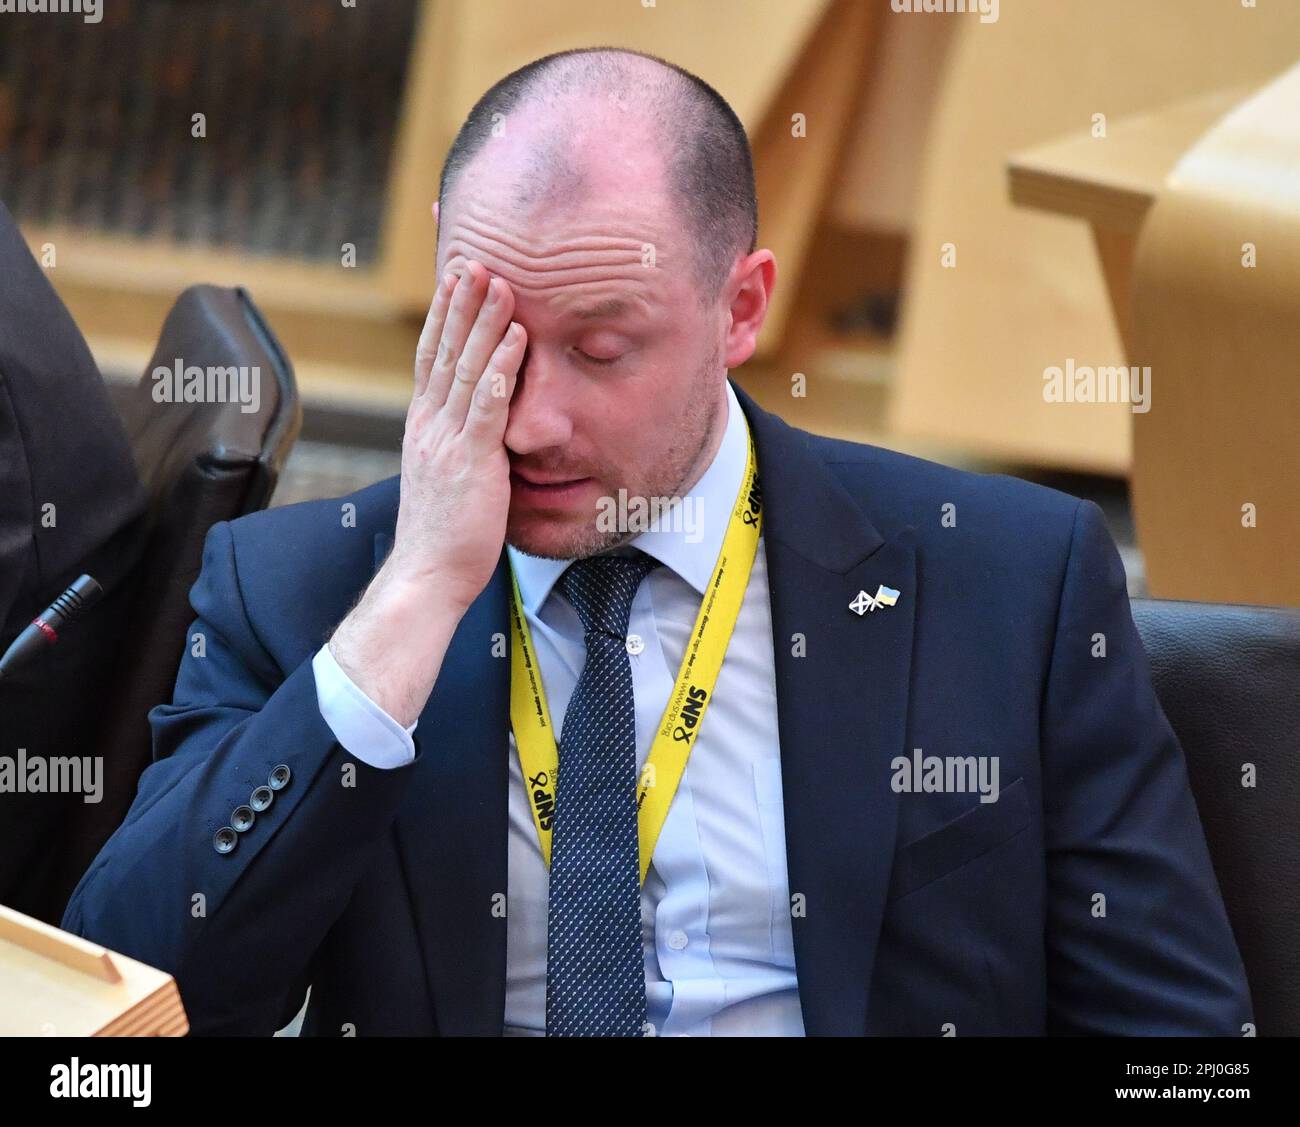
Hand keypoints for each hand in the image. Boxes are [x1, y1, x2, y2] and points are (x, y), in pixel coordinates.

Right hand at [328, 260, 526, 725]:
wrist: (426, 576)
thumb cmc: (443, 535)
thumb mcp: (447, 478)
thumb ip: (459, 446)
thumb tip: (477, 430)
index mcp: (424, 426)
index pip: (431, 357)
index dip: (442, 315)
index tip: (453, 278)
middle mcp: (429, 423)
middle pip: (443, 349)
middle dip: (459, 301)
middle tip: (474, 258)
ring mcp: (447, 439)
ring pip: (465, 366)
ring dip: (483, 321)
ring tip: (500, 281)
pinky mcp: (471, 460)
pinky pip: (487, 404)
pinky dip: (502, 367)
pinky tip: (518, 337)